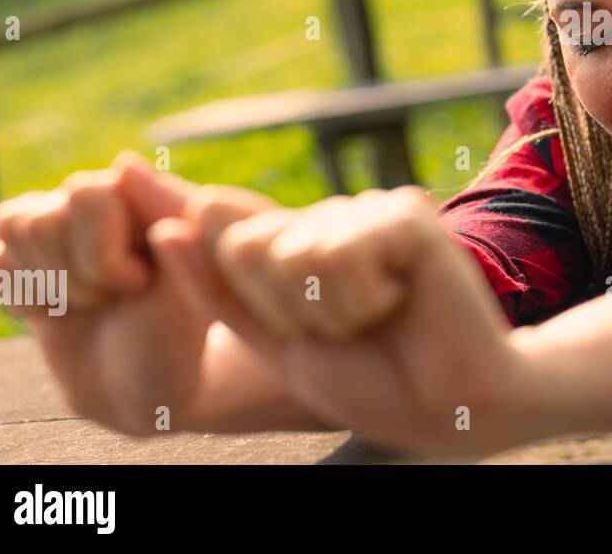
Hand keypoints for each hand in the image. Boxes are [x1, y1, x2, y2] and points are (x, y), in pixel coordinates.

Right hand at [0, 151, 277, 435]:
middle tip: (112, 297)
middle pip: (44, 214)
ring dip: (50, 282)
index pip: (86, 193)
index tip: (139, 285)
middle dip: (75, 272)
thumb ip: (165, 219)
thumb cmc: (175, 338)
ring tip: (92, 301)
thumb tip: (123, 163)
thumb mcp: (188, 283)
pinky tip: (59, 310)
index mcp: (148, 194)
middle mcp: (107, 197)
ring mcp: (67, 224)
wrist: (143, 389)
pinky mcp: (31, 257)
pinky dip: (21, 296)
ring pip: (14, 224)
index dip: (102, 254)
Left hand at [196, 187, 527, 456]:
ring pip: (297, 253)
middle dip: (291, 308)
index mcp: (305, 236)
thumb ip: (218, 285)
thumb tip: (165, 227)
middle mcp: (338, 213)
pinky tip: (403, 300)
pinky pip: (342, 253)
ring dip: (332, 311)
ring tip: (378, 316)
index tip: (313, 333)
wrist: (447, 403)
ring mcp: (373, 208)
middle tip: (348, 327)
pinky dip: (364, 299)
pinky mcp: (408, 215)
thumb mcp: (273, 339)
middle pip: (254, 245)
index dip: (263, 306)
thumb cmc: (368, 378)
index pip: (232, 244)